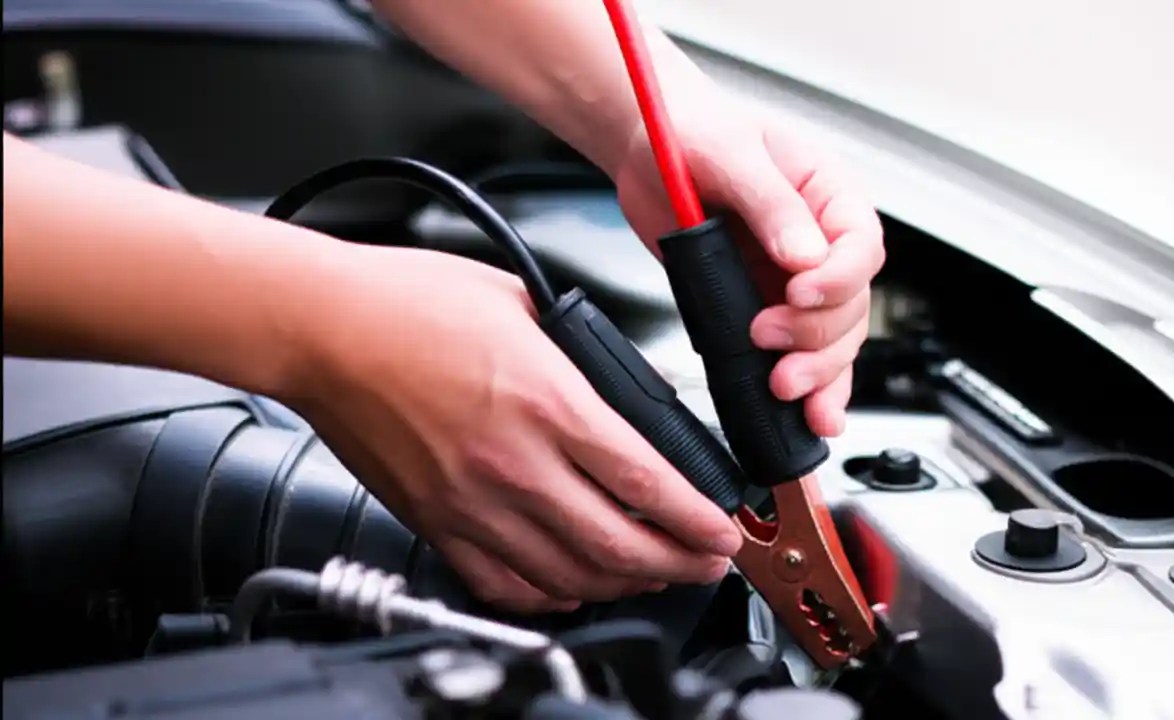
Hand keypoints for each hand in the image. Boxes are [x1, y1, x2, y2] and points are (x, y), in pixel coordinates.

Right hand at [283, 244, 741, 612]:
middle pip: (619, 544)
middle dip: (681, 564)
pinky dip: (552, 595)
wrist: (322, 328)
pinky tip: (574, 583)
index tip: (723, 531)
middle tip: (707, 564)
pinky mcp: (436, 523)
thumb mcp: (526, 303)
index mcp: (546, 401)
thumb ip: (583, 356)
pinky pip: (505, 585)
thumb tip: (628, 395)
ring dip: (625, 583)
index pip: (646, 483)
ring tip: (654, 573)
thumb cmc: (409, 303)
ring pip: (569, 575)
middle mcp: (513, 462)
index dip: (698, 520)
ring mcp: (472, 502)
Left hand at [611, 80, 884, 436]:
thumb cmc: (694, 131)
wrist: (647, 151)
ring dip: (817, 371)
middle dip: (816, 334)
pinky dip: (810, 387)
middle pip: (851, 304)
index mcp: (829, 195)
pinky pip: (801, 354)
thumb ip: (770, 203)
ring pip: (835, 340)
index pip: (860, 245)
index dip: (838, 277)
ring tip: (782, 386)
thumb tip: (804, 256)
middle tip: (768, 338)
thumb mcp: (731, 151)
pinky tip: (809, 414)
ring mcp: (794, 281)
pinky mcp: (764, 308)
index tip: (799, 291)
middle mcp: (821, 243)